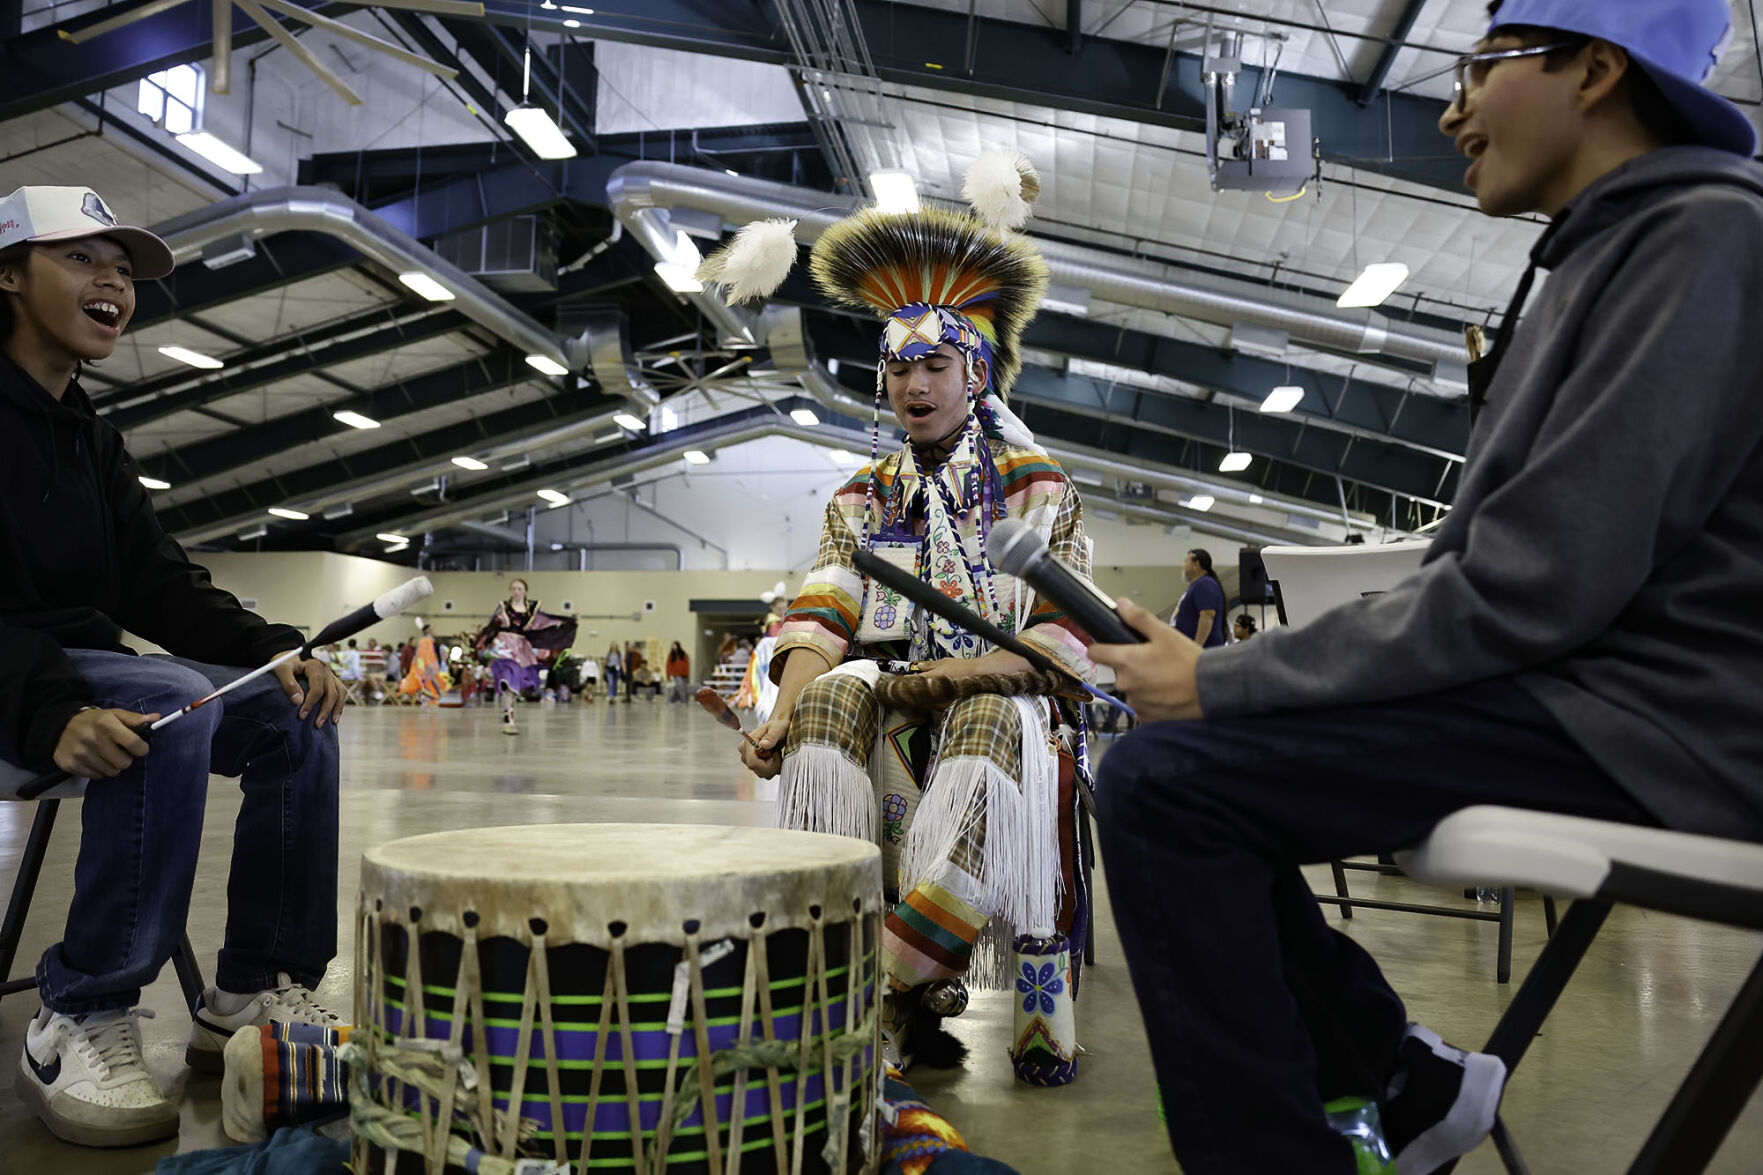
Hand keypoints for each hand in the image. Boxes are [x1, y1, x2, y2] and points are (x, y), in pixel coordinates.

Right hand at [54, 708, 158, 778]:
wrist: (59, 726)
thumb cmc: (94, 721)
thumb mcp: (114, 714)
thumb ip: (135, 719)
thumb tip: (157, 719)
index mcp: (106, 724)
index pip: (134, 744)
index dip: (141, 749)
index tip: (140, 748)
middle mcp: (92, 739)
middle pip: (124, 763)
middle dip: (126, 759)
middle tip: (119, 752)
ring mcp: (80, 753)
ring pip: (111, 772)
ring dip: (113, 766)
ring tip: (107, 756)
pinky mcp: (71, 765)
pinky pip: (96, 776)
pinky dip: (99, 771)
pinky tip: (95, 760)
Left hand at [272, 653, 345, 727]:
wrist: (287, 662)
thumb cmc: (283, 666)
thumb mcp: (281, 670)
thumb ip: (288, 683)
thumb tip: (298, 701)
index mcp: (314, 666)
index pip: (317, 687)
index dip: (311, 703)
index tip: (302, 716)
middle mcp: (326, 670)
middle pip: (332, 692)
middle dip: (325, 710)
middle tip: (316, 724)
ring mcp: (331, 676)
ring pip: (340, 694)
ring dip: (336, 709)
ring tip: (331, 723)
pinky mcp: (333, 682)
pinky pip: (342, 694)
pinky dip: (339, 706)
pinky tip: (334, 717)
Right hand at [740, 716, 787, 777]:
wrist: (778, 730)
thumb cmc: (777, 727)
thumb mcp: (777, 729)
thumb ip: (771, 737)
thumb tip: (762, 745)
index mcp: (748, 743)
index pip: (752, 762)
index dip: (766, 763)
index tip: (775, 753)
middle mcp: (745, 752)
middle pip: (757, 769)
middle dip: (771, 765)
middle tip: (777, 753)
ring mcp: (748, 760)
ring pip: (761, 773)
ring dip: (773, 767)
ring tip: (776, 754)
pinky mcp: (754, 765)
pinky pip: (764, 774)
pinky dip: (772, 769)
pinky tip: (774, 759)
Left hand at [1087, 598, 1205, 721]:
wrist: (1209, 690)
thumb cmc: (1188, 662)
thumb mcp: (1165, 633)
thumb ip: (1139, 618)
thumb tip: (1121, 605)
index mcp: (1126, 661)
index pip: (1095, 652)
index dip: (1100, 647)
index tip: (1107, 646)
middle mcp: (1125, 684)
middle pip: (1117, 670)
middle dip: (1130, 664)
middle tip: (1153, 660)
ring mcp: (1134, 701)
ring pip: (1130, 687)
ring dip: (1140, 682)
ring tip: (1163, 676)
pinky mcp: (1145, 715)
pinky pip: (1140, 704)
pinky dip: (1149, 698)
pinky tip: (1165, 691)